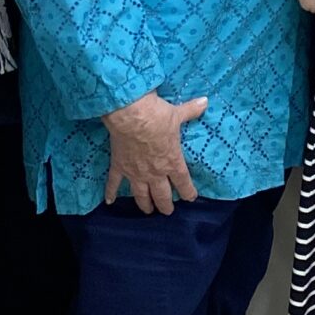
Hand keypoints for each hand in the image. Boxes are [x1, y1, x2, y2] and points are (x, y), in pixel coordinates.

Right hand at [103, 93, 205, 214]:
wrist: (131, 115)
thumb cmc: (157, 116)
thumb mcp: (177, 113)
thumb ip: (191, 111)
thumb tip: (205, 102)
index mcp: (171, 161)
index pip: (183, 182)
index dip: (187, 192)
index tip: (190, 198)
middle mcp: (155, 172)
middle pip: (162, 195)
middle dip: (165, 205)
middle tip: (167, 212)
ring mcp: (136, 172)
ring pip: (141, 195)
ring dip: (145, 205)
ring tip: (148, 211)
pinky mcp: (120, 167)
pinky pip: (114, 183)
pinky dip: (111, 193)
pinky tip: (110, 201)